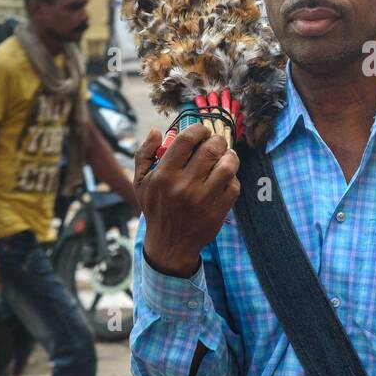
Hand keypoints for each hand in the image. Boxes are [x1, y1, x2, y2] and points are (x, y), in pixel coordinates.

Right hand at [133, 125, 238, 277]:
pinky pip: (234, 185)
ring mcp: (203, 200)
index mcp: (164, 175)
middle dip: (217, 140)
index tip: (202, 130)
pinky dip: (232, 178)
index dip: (199, 129)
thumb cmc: (156, 208)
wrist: (169, 246)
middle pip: (211, 149)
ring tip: (226, 155)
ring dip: (230, 156)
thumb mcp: (141, 183)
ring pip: (227, 165)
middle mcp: (184, 186)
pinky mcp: (218, 211)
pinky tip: (225, 177)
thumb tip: (156, 130)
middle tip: (216, 142)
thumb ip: (145, 154)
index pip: (187, 139)